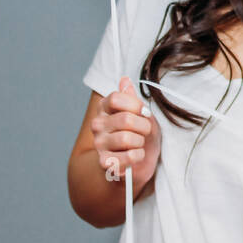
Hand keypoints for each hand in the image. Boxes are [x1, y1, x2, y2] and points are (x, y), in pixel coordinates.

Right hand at [92, 77, 160, 195]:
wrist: (136, 162)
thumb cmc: (139, 134)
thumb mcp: (140, 113)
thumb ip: (131, 98)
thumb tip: (124, 80)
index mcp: (104, 108)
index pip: (116, 98)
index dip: (136, 105)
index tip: (144, 112)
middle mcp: (97, 124)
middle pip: (125, 119)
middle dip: (143, 126)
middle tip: (145, 131)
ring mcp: (99, 144)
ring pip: (126, 138)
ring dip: (140, 142)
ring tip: (139, 144)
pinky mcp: (104, 162)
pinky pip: (127, 157)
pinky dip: (138, 156)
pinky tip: (137, 155)